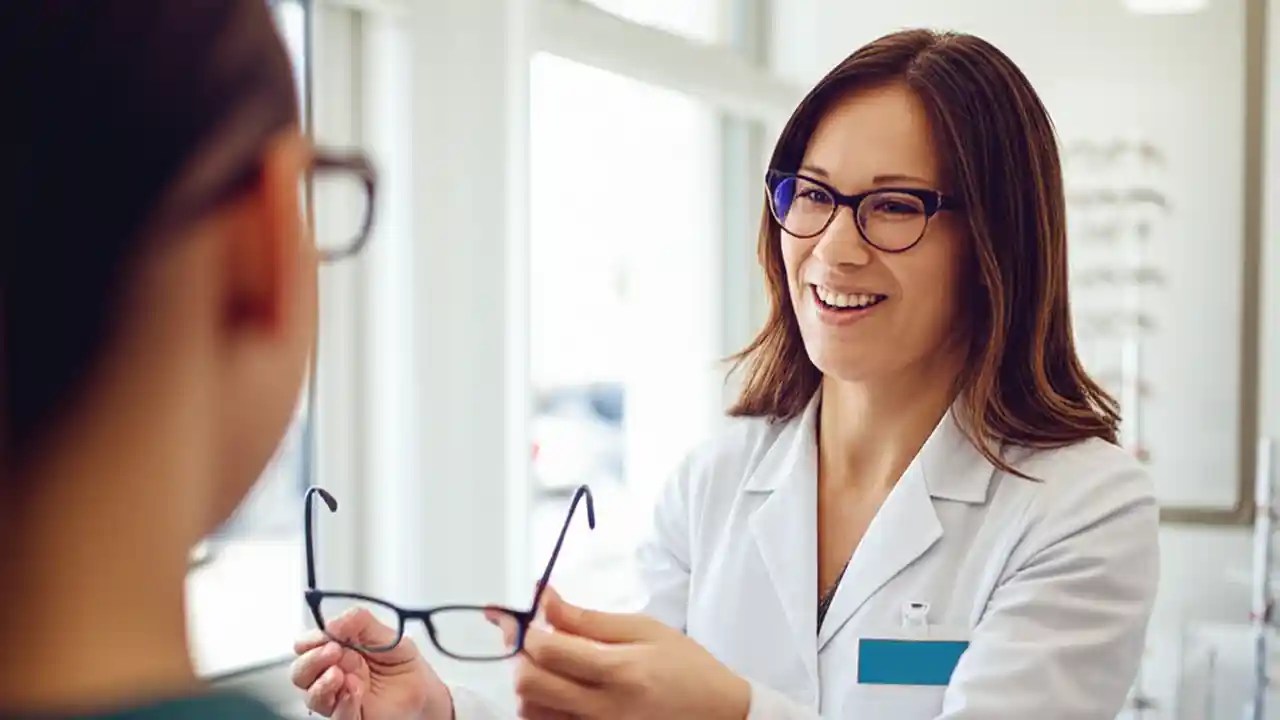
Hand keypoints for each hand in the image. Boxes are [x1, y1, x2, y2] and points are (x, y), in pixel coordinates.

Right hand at [291, 608, 453, 719]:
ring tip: (342, 674)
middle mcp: (332, 675)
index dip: (310, 641)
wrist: (424, 689)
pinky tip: (353, 691)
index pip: (306, 646)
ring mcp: (338, 698)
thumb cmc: (402, 662)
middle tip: (334, 651)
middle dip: (312, 661)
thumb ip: (360, 622)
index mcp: (335, 650)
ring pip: (312, 696)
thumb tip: (332, 623)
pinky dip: (342, 704)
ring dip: (323, 684)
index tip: (325, 636)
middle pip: (301, 672)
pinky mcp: (351, 717)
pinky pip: (337, 716)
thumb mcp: (386, 634)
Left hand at [502, 588, 750, 719]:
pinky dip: (540, 705)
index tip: (522, 615)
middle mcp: (604, 709)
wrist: (717, 712)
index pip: (549, 652)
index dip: (525, 630)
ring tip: (545, 662)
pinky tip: (556, 686)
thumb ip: (590, 619)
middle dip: (519, 655)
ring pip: (531, 711)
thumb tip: (545, 599)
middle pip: (529, 685)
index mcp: (620, 672)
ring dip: (527, 681)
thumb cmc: (685, 666)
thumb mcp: (645, 629)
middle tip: (528, 637)